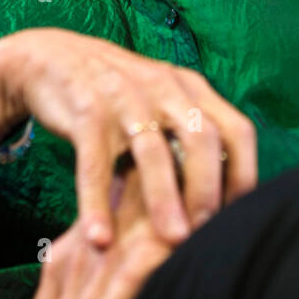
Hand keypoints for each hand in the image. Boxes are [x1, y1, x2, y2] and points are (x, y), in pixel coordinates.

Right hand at [0, 27, 256, 247]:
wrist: (54, 58)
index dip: (244, 174)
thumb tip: (223, 201)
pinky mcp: (85, 110)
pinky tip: (100, 239)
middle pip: (202, 138)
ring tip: (172, 240)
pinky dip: (97, 203)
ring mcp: (124, 97)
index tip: (239, 218)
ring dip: (165, 199)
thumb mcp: (162, 104)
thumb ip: (189, 140)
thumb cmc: (119, 97)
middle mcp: (164, 88)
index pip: (235, 130)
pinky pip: (94, 162)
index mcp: (190, 89)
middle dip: (209, 189)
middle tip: (208, 234)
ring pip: (152, 151)